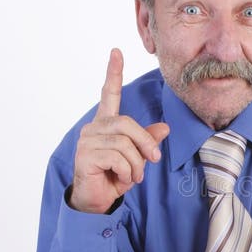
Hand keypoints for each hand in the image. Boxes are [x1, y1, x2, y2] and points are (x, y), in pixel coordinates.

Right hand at [69, 48, 169, 213]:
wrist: (96, 200)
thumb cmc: (114, 176)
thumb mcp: (136, 158)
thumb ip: (147, 142)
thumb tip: (166, 128)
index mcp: (106, 124)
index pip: (109, 93)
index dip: (113, 73)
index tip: (116, 52)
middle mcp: (94, 128)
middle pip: (127, 124)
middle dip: (146, 143)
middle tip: (153, 160)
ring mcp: (87, 141)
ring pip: (125, 143)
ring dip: (137, 163)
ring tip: (134, 176)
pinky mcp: (85, 155)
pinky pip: (117, 157)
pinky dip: (127, 171)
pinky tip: (122, 178)